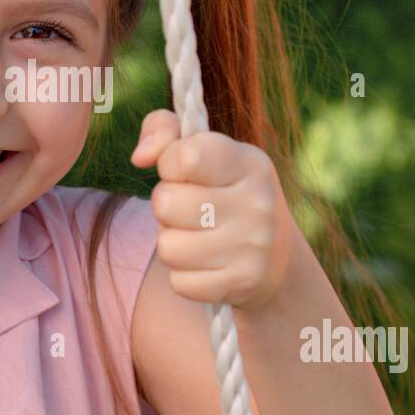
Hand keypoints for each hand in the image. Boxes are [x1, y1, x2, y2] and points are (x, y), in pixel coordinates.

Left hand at [129, 108, 295, 309]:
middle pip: (165, 203)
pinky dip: (184, 276)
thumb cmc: (224, 192)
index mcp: (249, 162)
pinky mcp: (242, 283)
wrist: (276, 259)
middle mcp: (257, 202)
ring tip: (197, 237)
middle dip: (166, 207)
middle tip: (190, 209)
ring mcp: (253, 246)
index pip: (182, 157)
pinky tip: (207, 265)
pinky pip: (179, 283)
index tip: (183, 172)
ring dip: (172, 243)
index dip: (168, 165)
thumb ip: (164, 131)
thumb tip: (139, 157)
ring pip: (167, 247)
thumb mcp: (205, 152)